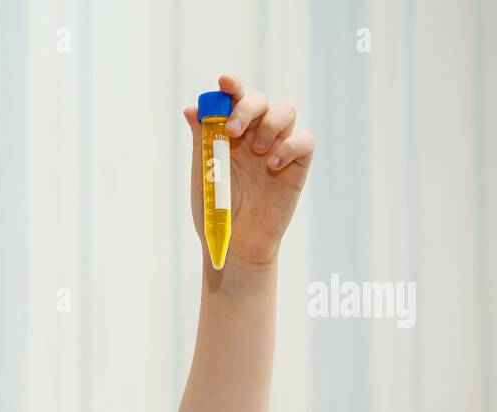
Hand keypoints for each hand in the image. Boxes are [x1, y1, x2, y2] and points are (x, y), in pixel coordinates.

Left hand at [184, 73, 314, 266]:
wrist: (235, 243)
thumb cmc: (216, 210)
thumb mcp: (204, 174)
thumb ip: (201, 142)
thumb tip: (192, 109)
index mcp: (231, 134)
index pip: (234, 100)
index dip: (232, 87)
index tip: (224, 82)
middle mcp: (255, 135)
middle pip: (261, 100)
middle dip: (247, 107)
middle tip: (234, 131)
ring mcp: (278, 147)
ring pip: (286, 110)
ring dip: (270, 124)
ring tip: (256, 151)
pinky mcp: (297, 164)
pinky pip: (304, 140)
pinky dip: (289, 147)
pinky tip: (272, 166)